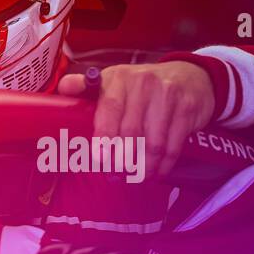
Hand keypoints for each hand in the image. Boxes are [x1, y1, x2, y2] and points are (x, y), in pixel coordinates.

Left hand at [58, 62, 215, 176]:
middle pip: (131, 131)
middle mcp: (144, 84)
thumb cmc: (143, 84)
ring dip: (144, 166)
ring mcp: (168, 96)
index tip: (100, 159)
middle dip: (122, 159)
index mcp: (120, 77)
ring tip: (136, 177)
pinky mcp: (187, 109)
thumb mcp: (116, 79)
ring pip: (153, 143)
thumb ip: (87, 86)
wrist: (190, 76)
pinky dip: (164, 165)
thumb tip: (64, 88)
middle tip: (117, 175)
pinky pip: (173, 146)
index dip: (104, 136)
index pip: (110, 108)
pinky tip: (156, 172)